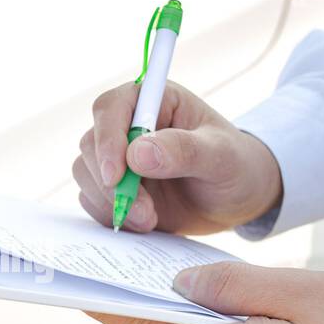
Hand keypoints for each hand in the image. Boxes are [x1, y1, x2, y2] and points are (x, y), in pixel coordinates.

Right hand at [74, 81, 282, 234]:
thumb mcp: (221, 156)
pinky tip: (144, 223)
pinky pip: (93, 201)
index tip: (116, 176)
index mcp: (153, 101)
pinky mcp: (114, 188)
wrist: (236, 200)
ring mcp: (118, 158)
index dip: (107, 139)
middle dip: (111, 184)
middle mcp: (128, 125)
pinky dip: (112, 216)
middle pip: (91, 144)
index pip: (111, 107)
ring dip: (112, 203)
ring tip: (150, 220)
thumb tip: (137, 153)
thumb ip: (183, 150)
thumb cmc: (236, 166)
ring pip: (86, 175)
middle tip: (144, 212)